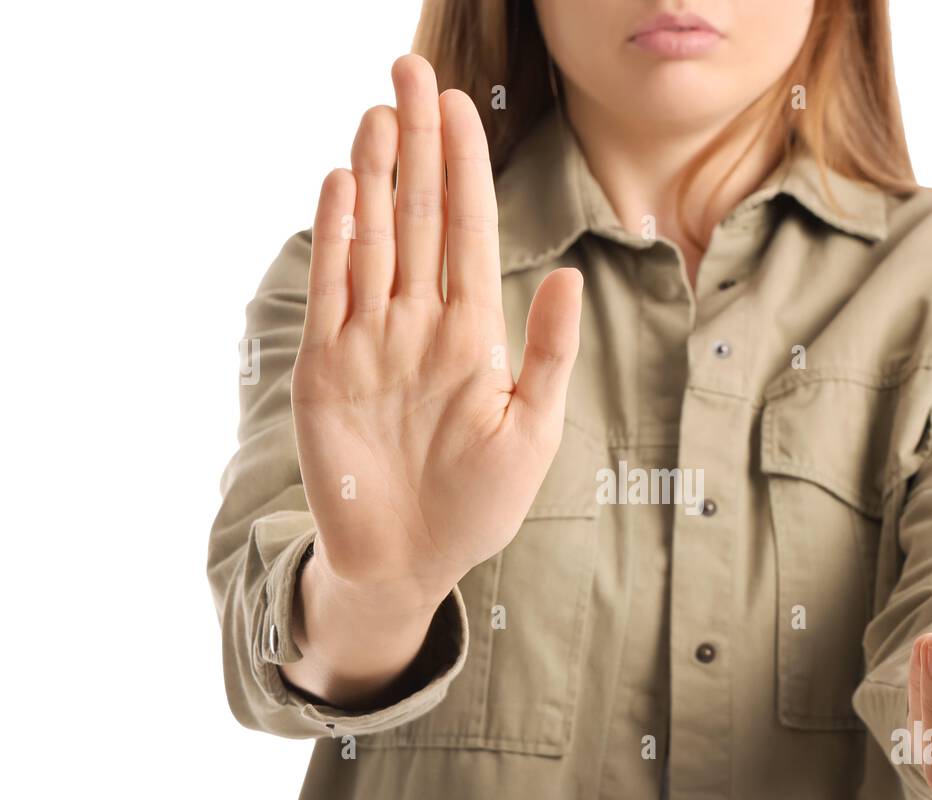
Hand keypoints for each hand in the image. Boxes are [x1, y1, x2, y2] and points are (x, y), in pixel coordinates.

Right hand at [291, 54, 583, 614]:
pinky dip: (338, 238)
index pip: (470, 232)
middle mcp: (419, 324)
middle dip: (418, 145)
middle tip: (411, 70)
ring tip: (379, 112)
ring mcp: (370, 341)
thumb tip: (569, 274)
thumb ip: (549, 354)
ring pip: (374, 240)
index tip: (460, 107)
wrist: (408, 561)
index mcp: (473, 335)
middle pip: (419, 217)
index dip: (465, 169)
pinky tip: (345, 184)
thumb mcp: (531, 431)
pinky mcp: (326, 368)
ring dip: (376, 176)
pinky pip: (333, 290)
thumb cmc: (478, 504)